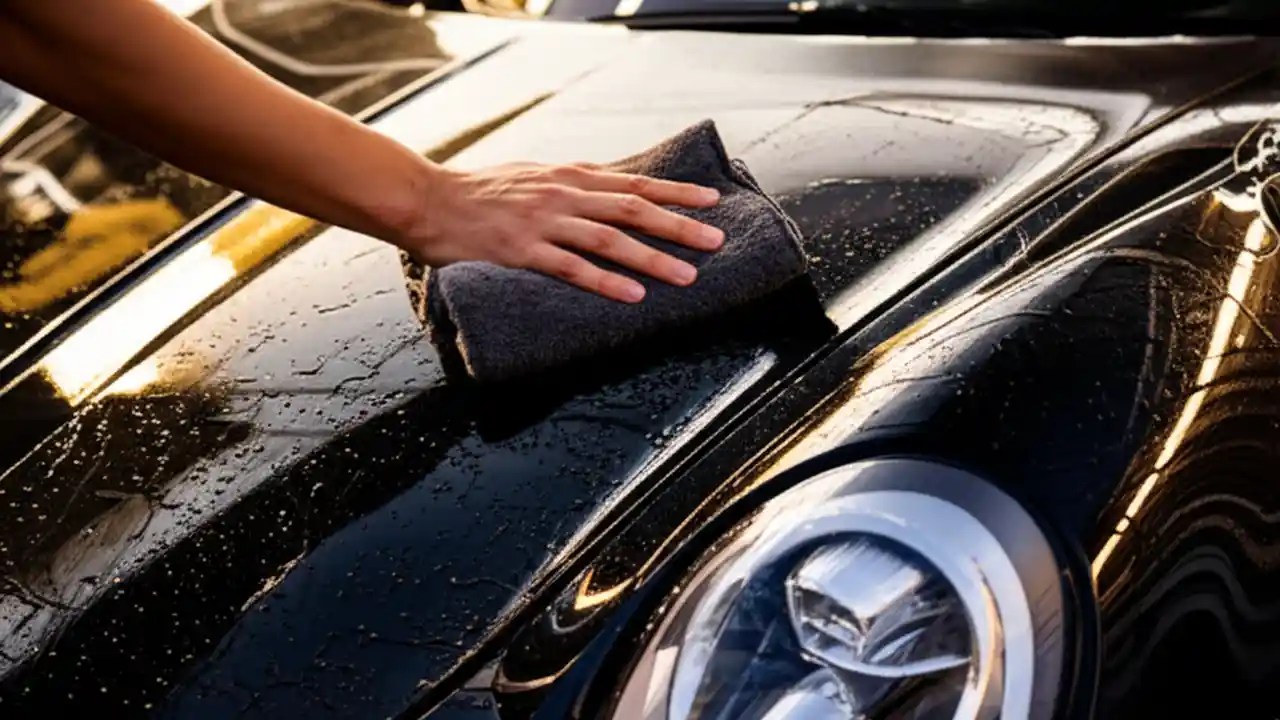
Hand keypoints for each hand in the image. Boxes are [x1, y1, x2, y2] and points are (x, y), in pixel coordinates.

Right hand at [400, 162, 724, 302]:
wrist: (426, 200)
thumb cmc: (478, 193)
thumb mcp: (531, 176)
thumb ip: (569, 184)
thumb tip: (607, 190)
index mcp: (567, 177)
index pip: (633, 183)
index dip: (675, 193)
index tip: (711, 201)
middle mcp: (562, 195)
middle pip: (632, 210)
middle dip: (679, 225)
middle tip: (715, 240)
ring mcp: (543, 223)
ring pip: (610, 239)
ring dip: (653, 258)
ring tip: (687, 275)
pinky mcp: (521, 251)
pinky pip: (571, 268)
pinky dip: (606, 281)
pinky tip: (633, 294)